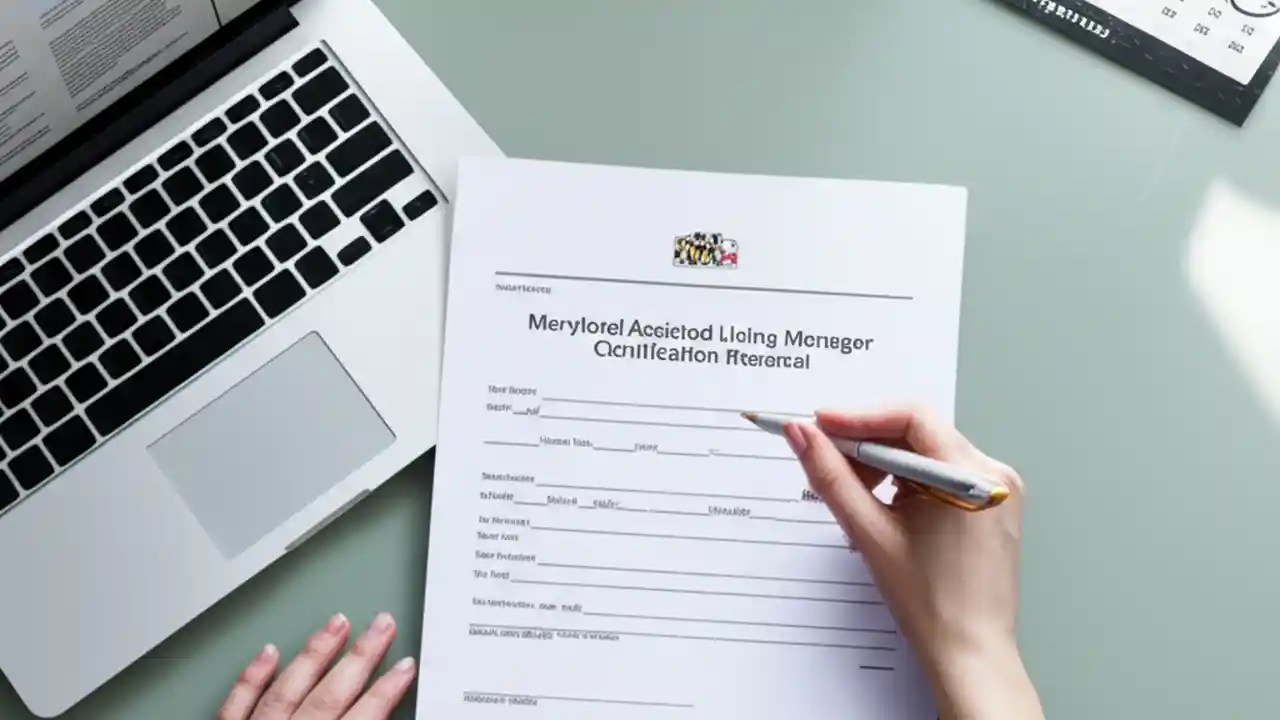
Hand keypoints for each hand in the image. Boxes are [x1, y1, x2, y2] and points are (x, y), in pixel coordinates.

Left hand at [217, 613, 415, 719]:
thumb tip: (383, 715)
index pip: (362, 718)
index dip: (386, 690)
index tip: (406, 666)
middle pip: (329, 695)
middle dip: (360, 657)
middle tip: (382, 624)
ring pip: (287, 690)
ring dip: (315, 654)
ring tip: (337, 622)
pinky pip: (236, 705)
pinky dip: (252, 677)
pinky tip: (267, 651)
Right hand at [783, 407, 1042, 719]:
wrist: (969, 653)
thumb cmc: (931, 604)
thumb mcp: (870, 532)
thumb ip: (830, 477)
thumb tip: (803, 435)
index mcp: (972, 476)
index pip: (911, 417)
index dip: (859, 416)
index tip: (821, 424)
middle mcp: (993, 474)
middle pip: (919, 431)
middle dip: (868, 443)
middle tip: (827, 459)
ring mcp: (994, 489)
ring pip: (927, 451)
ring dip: (885, 462)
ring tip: (856, 493)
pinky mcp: (988, 504)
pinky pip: (940, 472)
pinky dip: (907, 479)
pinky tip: (884, 502)